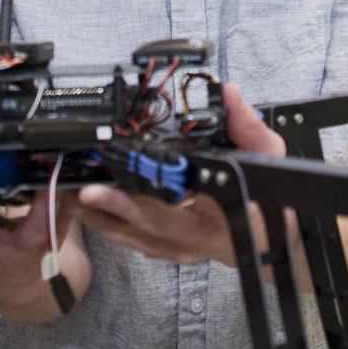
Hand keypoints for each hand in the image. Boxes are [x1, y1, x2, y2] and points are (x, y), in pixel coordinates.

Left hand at [75, 81, 283, 265]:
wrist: (272, 245)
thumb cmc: (270, 203)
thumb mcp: (268, 160)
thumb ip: (247, 126)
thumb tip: (230, 94)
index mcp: (221, 215)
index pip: (185, 203)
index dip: (151, 193)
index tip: (127, 175)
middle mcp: (197, 239)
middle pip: (151, 226)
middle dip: (116, 207)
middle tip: (86, 190)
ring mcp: (181, 250)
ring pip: (137, 239)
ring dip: (105, 220)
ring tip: (75, 199)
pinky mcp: (170, 254)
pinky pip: (136, 245)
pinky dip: (112, 229)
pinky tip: (91, 213)